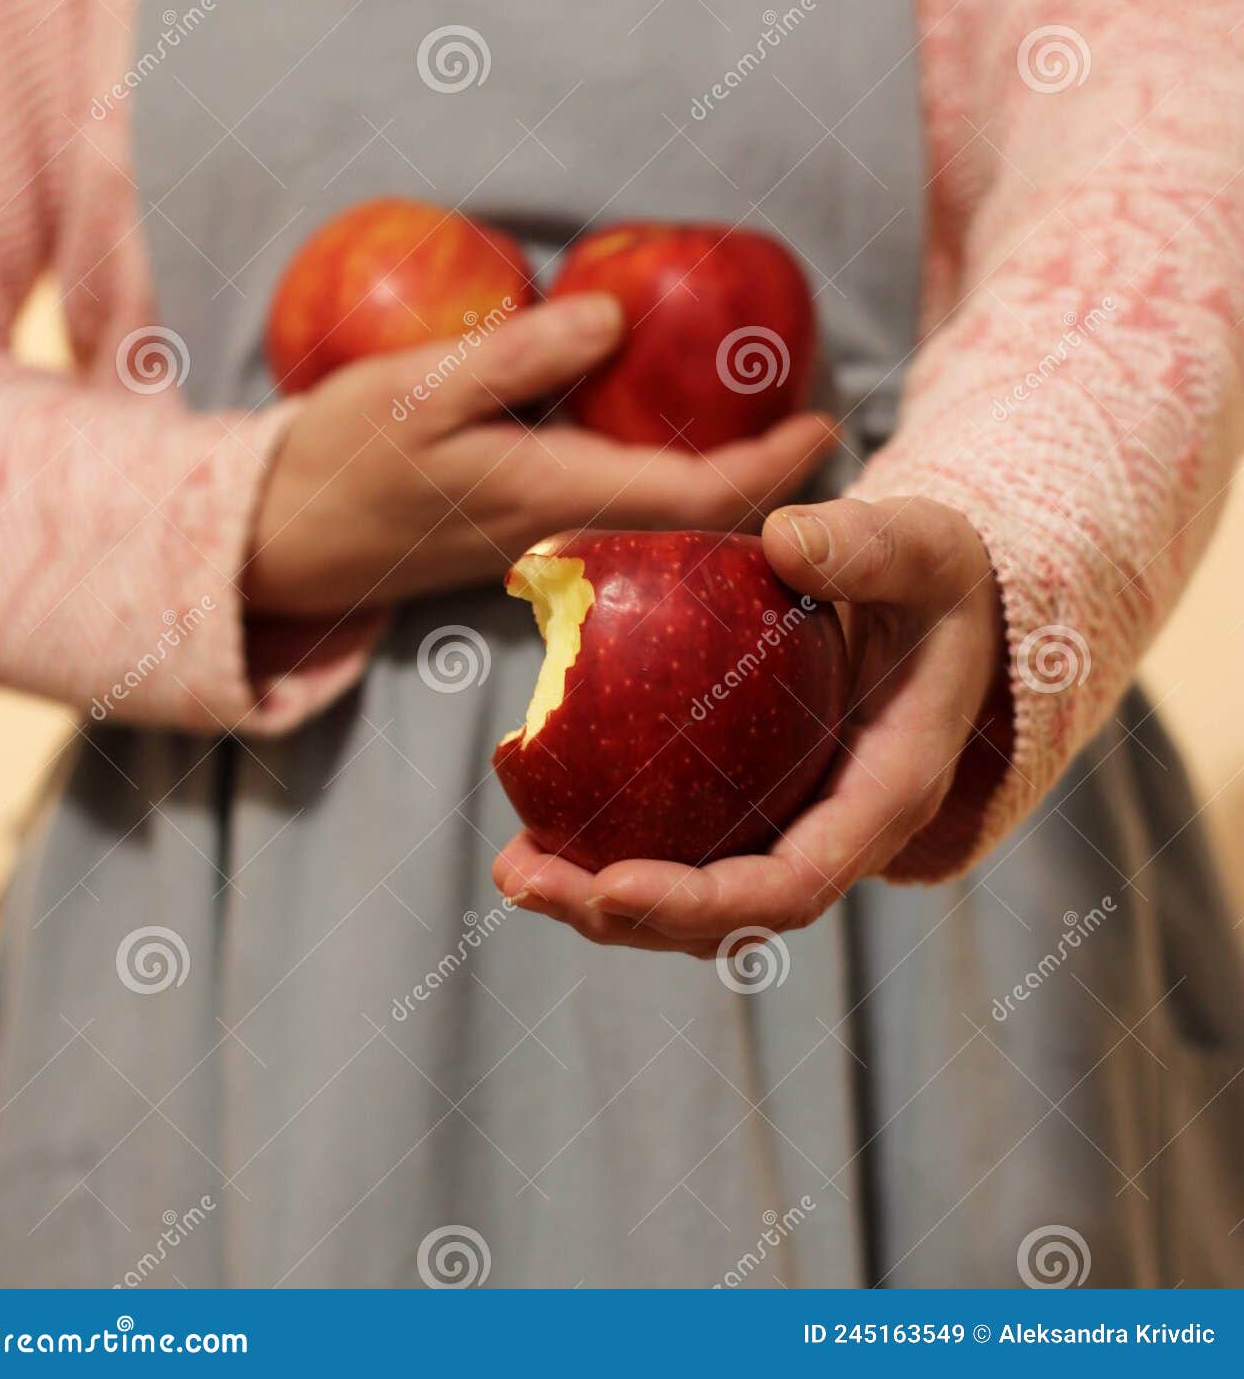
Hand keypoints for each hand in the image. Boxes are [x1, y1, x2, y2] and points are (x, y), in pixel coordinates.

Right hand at [243, 294, 838, 616]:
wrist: (279, 541)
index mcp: (553, 496)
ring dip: (723, 480)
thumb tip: (615, 318)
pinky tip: (671, 437)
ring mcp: (549, 546)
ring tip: (763, 418)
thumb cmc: (342, 461)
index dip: (771, 468)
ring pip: (663, 522)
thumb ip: (518, 356)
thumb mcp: (417, 391)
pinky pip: (624, 515)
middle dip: (765, 477)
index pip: (695, 496)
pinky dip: (669, 480)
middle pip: (696, 519)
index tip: (826, 424)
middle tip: (813, 413)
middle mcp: (567, 536)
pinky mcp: (526, 537)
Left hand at [492, 496, 1008, 954]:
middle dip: (622, 917)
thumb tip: (784, 540)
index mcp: (886, 795)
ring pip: (697, 894)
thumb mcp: (921, 546)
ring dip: (599, 898)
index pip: (791, 885)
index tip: (609, 885)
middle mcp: (838, 833)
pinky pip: (683, 843)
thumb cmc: (936, 578)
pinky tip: (536, 819)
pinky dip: (610, 846)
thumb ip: (866, 543)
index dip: (699, 902)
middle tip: (524, 880)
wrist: (945, 602)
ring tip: (513, 870)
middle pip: (726, 917)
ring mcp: (793, 823)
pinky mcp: (754, 800)